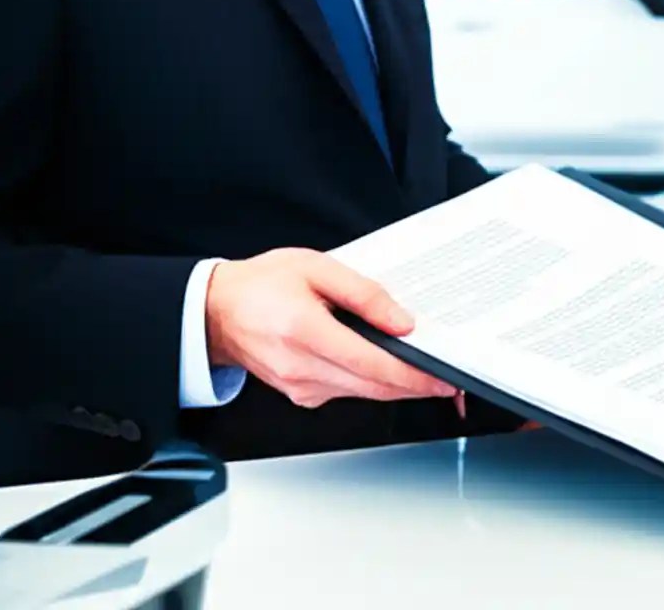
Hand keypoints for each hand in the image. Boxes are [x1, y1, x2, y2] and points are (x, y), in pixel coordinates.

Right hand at [206, 248, 456, 408]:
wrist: (216, 311)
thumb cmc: (261, 285)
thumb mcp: (316, 268)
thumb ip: (364, 294)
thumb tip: (401, 321)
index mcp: (306, 332)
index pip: (373, 365)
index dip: (414, 375)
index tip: (443, 378)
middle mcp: (302, 367)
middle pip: (375, 388)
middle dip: (416, 386)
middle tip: (446, 378)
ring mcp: (300, 386)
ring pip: (365, 394)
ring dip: (397, 386)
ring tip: (422, 370)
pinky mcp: (301, 394)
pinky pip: (348, 392)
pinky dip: (371, 383)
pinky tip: (384, 368)